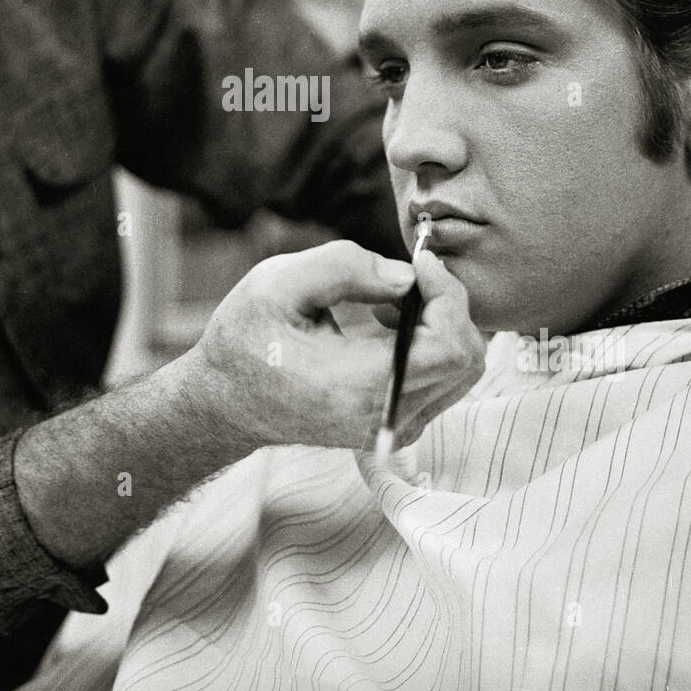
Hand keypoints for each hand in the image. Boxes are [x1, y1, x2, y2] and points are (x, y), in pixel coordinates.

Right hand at [182, 239, 486, 453]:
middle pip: (467, 360)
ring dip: (440, 323)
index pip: (450, 347)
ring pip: (461, 372)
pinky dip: (431, 343)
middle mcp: (384, 418)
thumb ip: (344, 267)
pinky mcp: (394, 426)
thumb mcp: (276, 283)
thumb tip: (408, 277)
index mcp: (356, 386)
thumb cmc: (245, 341)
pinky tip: (385, 323)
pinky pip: (443, 382)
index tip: (419, 261)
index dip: (448, 294)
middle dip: (449, 304)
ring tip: (388, 300)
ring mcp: (392, 428)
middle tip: (409, 274)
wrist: (223, 403)